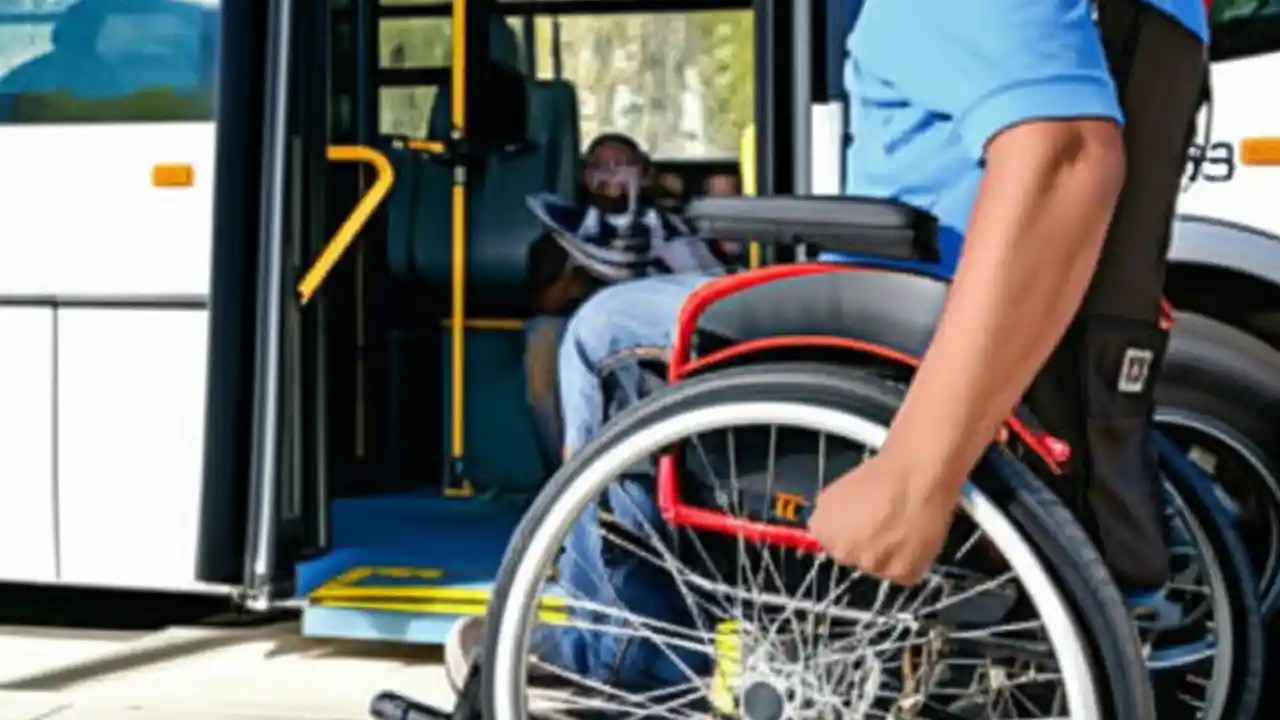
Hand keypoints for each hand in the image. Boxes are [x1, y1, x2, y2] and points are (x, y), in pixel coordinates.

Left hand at [807, 451, 962, 585]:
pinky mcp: (901, 574)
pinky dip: (910, 560)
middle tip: (886, 523)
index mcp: (823, 531)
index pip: (831, 542)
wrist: (916, 475)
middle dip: (866, 544)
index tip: (864, 518)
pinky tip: (915, 538)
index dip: (849, 530)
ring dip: (889, 554)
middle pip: (854, 556)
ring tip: (904, 526)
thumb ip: (831, 516)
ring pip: (879, 567)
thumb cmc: (878, 475)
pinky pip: (903, 573)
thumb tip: (836, 528)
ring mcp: (871, 566)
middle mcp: (842, 553)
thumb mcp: (837, 490)